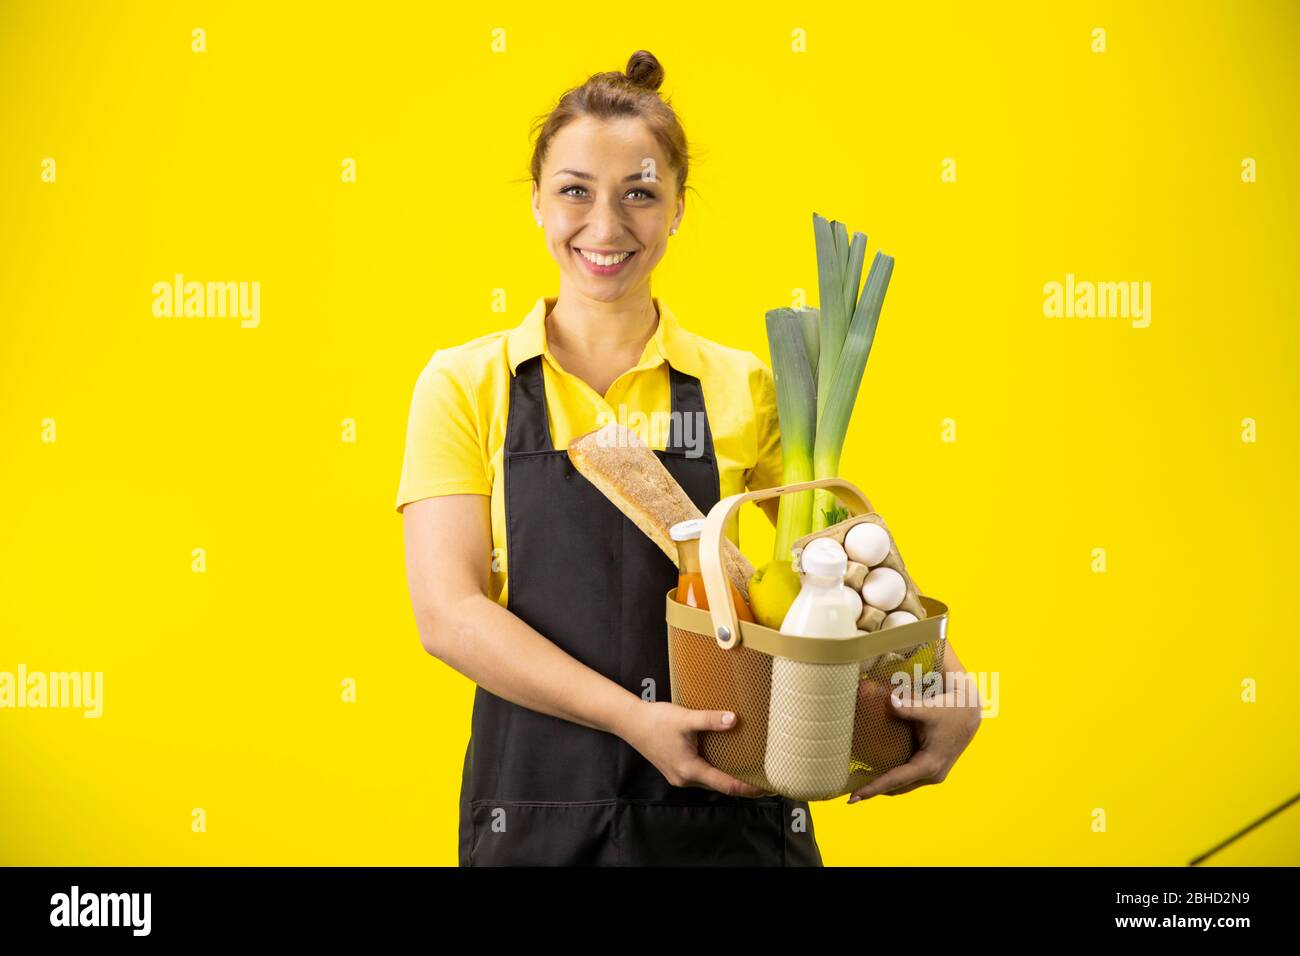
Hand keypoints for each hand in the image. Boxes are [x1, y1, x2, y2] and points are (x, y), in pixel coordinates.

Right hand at [620, 700, 768, 797]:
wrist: (630, 723)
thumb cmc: (656, 721)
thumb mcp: (685, 719)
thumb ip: (710, 720)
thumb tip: (734, 719)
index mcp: (690, 770)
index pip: (726, 785)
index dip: (748, 788)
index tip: (767, 788)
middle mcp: (685, 779)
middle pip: (719, 786)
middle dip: (742, 785)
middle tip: (764, 779)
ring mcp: (679, 776)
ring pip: (709, 781)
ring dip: (728, 778)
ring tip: (749, 771)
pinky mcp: (675, 770)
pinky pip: (701, 775)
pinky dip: (715, 771)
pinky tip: (724, 761)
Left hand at [846, 678, 980, 802]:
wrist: (970, 712)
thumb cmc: (949, 710)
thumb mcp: (928, 709)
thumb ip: (908, 707)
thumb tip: (889, 700)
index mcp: (929, 765)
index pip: (896, 780)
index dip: (874, 788)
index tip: (854, 797)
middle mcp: (932, 775)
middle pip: (897, 788)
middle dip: (875, 791)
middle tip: (851, 794)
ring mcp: (934, 773)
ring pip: (904, 785)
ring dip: (885, 786)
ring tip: (861, 785)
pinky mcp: (933, 767)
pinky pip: (909, 777)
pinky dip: (894, 778)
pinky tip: (878, 772)